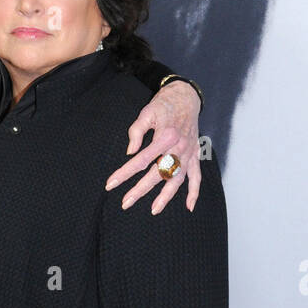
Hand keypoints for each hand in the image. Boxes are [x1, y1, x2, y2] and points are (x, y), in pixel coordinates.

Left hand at [105, 80, 201, 213]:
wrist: (187, 96)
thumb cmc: (163, 104)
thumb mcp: (146, 112)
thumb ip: (136, 131)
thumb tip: (130, 152)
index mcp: (165, 135)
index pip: (141, 160)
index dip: (124, 173)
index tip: (110, 184)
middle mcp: (178, 146)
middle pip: (158, 173)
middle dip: (140, 190)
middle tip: (125, 203)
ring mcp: (188, 152)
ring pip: (177, 179)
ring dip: (166, 196)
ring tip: (154, 210)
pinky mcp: (195, 155)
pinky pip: (196, 176)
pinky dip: (194, 192)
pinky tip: (189, 207)